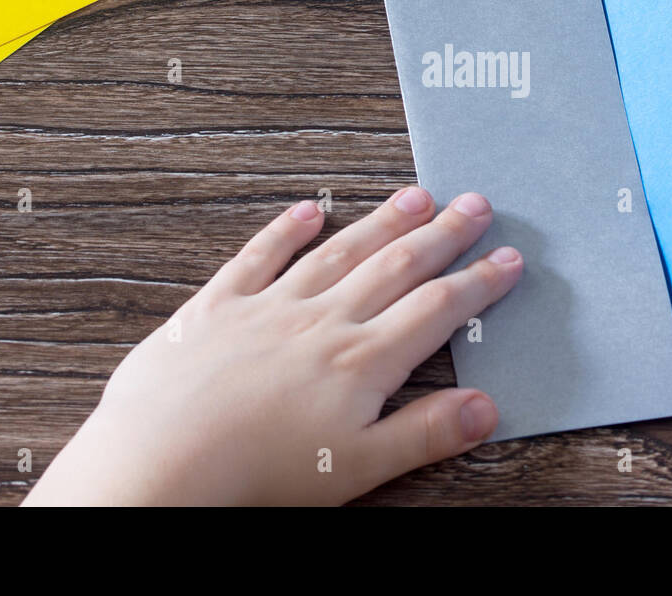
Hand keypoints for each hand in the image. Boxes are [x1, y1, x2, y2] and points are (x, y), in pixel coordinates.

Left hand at [23, 187, 521, 505]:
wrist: (163, 462)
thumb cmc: (259, 476)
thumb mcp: (357, 468)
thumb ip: (424, 433)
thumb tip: (486, 407)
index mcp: (361, 362)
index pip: (437, 311)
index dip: (478, 283)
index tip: (508, 259)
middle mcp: (322, 320)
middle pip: (397, 267)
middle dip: (443, 234)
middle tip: (476, 204)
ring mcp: (269, 306)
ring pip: (339, 252)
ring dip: (382, 221)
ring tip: (415, 195)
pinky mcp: (218, 306)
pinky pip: (259, 256)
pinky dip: (286, 230)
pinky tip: (309, 209)